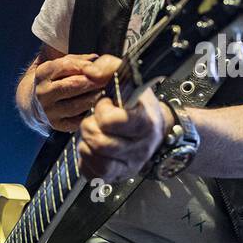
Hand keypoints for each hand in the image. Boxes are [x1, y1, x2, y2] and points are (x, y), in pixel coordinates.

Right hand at [33, 53, 104, 130]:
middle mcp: (43, 93)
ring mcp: (49, 111)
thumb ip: (77, 60)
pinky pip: (78, 120)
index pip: (65, 66)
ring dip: (95, 98)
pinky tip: (101, 107)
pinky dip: (91, 113)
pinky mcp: (58, 125)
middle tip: (110, 78)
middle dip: (94, 82)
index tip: (99, 65)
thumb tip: (96, 59)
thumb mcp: (58, 63)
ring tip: (109, 91)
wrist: (34, 103)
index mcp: (42, 74)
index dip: (84, 65)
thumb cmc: (54, 80)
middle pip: (72, 86)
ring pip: (76, 105)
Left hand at [77, 55, 172, 181]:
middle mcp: (140, 149)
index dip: (103, 110)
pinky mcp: (117, 176)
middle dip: (90, 126)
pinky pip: (91, 173)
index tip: (107, 105)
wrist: (156, 129)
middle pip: (100, 143)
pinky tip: (94, 148)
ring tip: (95, 133)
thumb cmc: (140, 105)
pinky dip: (85, 159)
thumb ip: (110, 67)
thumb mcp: (131, 78)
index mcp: (145, 123)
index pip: (114, 122)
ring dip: (87, 143)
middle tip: (97, 120)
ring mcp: (129, 165)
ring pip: (94, 159)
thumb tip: (90, 73)